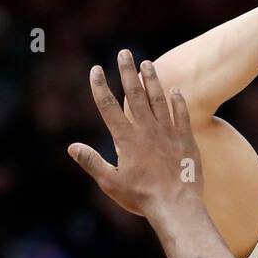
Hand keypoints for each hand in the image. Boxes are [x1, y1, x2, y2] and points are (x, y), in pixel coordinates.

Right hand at [68, 50, 203, 219]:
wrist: (176, 205)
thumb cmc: (141, 197)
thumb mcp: (111, 182)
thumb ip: (92, 162)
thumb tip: (72, 147)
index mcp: (126, 139)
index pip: (109, 107)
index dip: (100, 87)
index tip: (95, 69)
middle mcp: (146, 130)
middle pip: (135, 94)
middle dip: (127, 71)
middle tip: (124, 53)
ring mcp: (167, 132)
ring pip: (158, 99)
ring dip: (152, 80)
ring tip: (147, 64)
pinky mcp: (185, 139)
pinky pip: (181, 114)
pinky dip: (177, 101)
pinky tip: (175, 90)